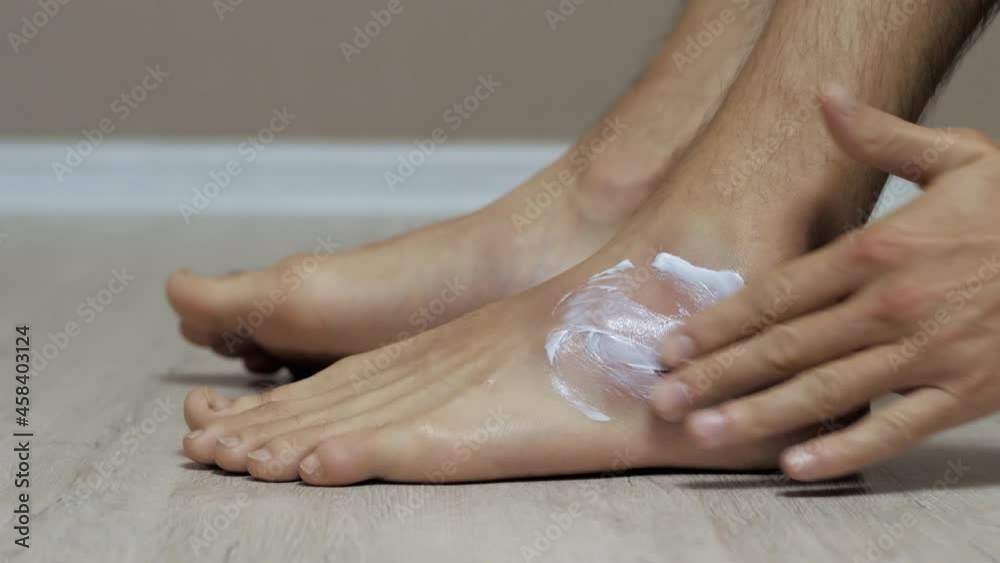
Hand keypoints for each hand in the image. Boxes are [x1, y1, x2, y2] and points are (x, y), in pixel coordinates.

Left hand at [651, 84, 999, 480]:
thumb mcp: (958, 157)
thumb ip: (880, 138)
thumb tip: (825, 97)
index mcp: (878, 252)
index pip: (776, 294)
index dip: (718, 322)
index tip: (673, 344)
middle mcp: (891, 306)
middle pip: (785, 347)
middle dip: (718, 376)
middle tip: (664, 400)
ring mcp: (926, 354)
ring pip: (826, 392)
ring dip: (760, 415)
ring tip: (706, 433)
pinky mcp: (962, 394)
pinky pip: (896, 430)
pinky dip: (846, 449)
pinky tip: (797, 465)